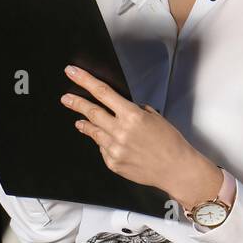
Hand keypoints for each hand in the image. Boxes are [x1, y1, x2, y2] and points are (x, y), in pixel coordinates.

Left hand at [61, 65, 223, 209]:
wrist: (177, 169)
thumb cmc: (170, 143)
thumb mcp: (155, 118)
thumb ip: (134, 110)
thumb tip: (119, 107)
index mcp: (132, 115)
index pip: (102, 92)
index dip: (85, 80)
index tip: (72, 72)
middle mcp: (120, 131)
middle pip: (91, 111)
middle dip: (76, 103)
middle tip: (66, 98)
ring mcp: (114, 148)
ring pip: (93, 131)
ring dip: (85, 124)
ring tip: (80, 120)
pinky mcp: (112, 162)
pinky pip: (102, 148)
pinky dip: (103, 143)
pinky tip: (108, 142)